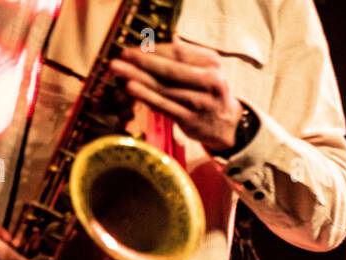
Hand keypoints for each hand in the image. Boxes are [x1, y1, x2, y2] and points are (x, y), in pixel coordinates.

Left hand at [110, 41, 243, 153]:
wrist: (229, 125)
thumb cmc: (209, 92)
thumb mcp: (206, 69)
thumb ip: (183, 58)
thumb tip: (148, 49)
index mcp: (213, 64)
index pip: (178, 53)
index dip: (153, 49)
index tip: (134, 48)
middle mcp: (211, 82)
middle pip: (170, 69)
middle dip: (143, 61)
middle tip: (121, 55)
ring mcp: (202, 103)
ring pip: (164, 88)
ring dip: (138, 77)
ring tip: (117, 69)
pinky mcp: (192, 120)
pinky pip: (164, 106)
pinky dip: (145, 96)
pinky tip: (130, 87)